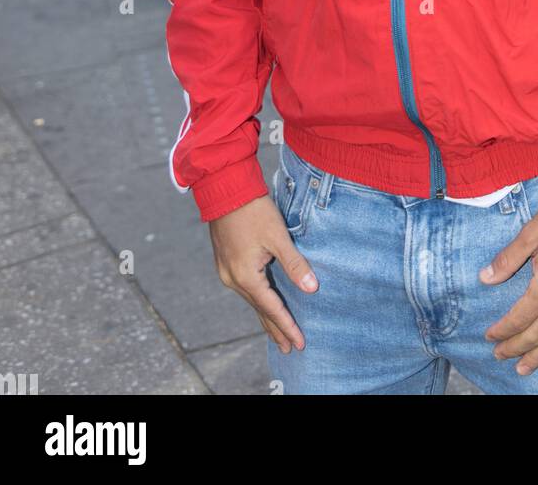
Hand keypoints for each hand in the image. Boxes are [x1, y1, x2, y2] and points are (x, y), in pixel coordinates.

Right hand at [208, 195, 318, 352]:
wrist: (225, 189)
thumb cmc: (253, 210)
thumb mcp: (278, 236)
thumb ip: (294, 263)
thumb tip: (312, 288)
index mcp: (245, 276)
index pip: (271, 308)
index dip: (287, 326)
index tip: (299, 343)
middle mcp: (232, 279)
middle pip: (259, 309)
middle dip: (276, 329)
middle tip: (290, 348)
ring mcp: (227, 271)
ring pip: (252, 300)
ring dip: (266, 317)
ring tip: (278, 335)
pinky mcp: (226, 262)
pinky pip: (245, 289)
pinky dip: (258, 301)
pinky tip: (263, 305)